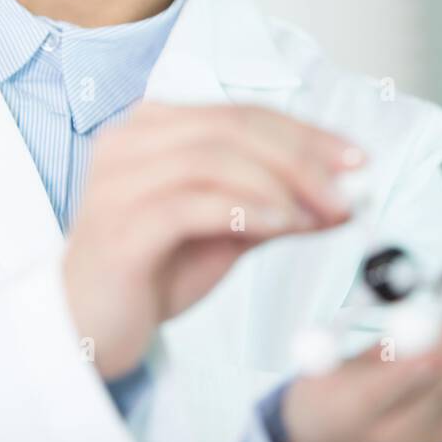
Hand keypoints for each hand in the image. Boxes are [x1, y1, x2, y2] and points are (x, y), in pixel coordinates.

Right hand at [62, 101, 362, 379]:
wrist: (83, 327)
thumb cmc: (151, 271)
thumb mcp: (226, 231)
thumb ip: (278, 206)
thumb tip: (346, 195)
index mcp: (155, 127)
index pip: (244, 114)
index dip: (307, 133)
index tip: (358, 160)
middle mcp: (132, 140)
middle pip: (234, 127)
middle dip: (303, 158)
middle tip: (349, 191)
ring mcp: (119, 180)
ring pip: (215, 157)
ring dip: (281, 184)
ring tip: (320, 215)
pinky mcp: (119, 226)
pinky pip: (192, 203)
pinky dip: (246, 210)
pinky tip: (282, 227)